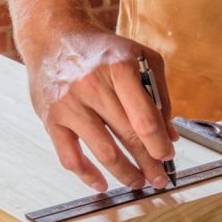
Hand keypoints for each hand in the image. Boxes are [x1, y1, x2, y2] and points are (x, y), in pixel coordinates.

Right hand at [23, 22, 178, 191]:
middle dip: (149, 164)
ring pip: (103, 152)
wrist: (52, 37)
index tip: (167, 157)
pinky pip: (70, 157)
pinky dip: (87, 176)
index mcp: (120, 68)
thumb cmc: (99, 50)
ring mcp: (70, 104)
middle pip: (129, 137)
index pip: (146, 118)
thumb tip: (169, 135)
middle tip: (159, 179)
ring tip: (137, 182)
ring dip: (125, 174)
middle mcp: (93, 85)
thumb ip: (158, 94)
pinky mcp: (52, 118)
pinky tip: (101, 184)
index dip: (160, 145)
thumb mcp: (137, 58)